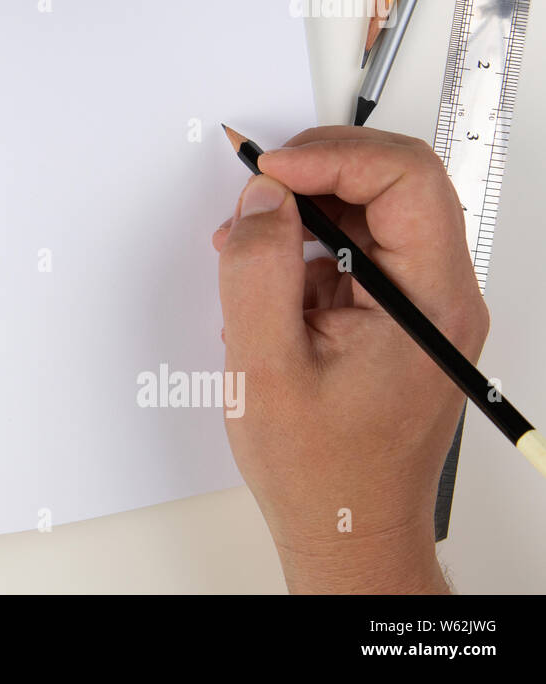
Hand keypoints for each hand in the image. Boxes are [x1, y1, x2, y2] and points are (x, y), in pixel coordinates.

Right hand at [212, 126, 486, 593]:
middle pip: (393, 186)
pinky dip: (307, 250)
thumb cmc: (323, 472)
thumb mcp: (266, 366)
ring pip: (372, 216)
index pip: (405, 179)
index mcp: (429, 302)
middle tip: (253, 191)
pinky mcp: (398, 317)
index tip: (269, 171)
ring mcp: (423, 307)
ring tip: (245, 246)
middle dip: (314, 176)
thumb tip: (262, 200)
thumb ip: (260, 270)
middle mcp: (441, 296)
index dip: (331, 157)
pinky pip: (358, 253)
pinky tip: (265, 282)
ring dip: (304, 215)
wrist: (348, 530)